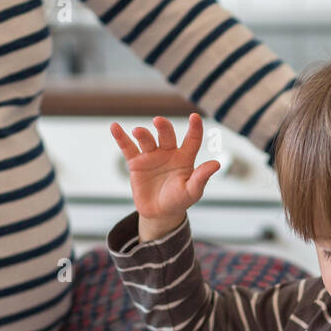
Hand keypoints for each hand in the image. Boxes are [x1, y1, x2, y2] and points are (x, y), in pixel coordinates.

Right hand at [108, 113, 219, 240]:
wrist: (159, 213)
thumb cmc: (179, 200)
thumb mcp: (192, 191)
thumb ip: (201, 177)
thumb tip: (216, 164)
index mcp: (185, 157)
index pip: (192, 139)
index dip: (194, 128)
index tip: (194, 117)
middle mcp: (168, 152)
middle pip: (166, 135)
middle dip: (163, 127)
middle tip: (158, 121)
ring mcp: (151, 155)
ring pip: (147, 140)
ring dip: (143, 134)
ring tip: (139, 132)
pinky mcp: (136, 162)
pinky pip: (128, 147)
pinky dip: (121, 137)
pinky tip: (114, 127)